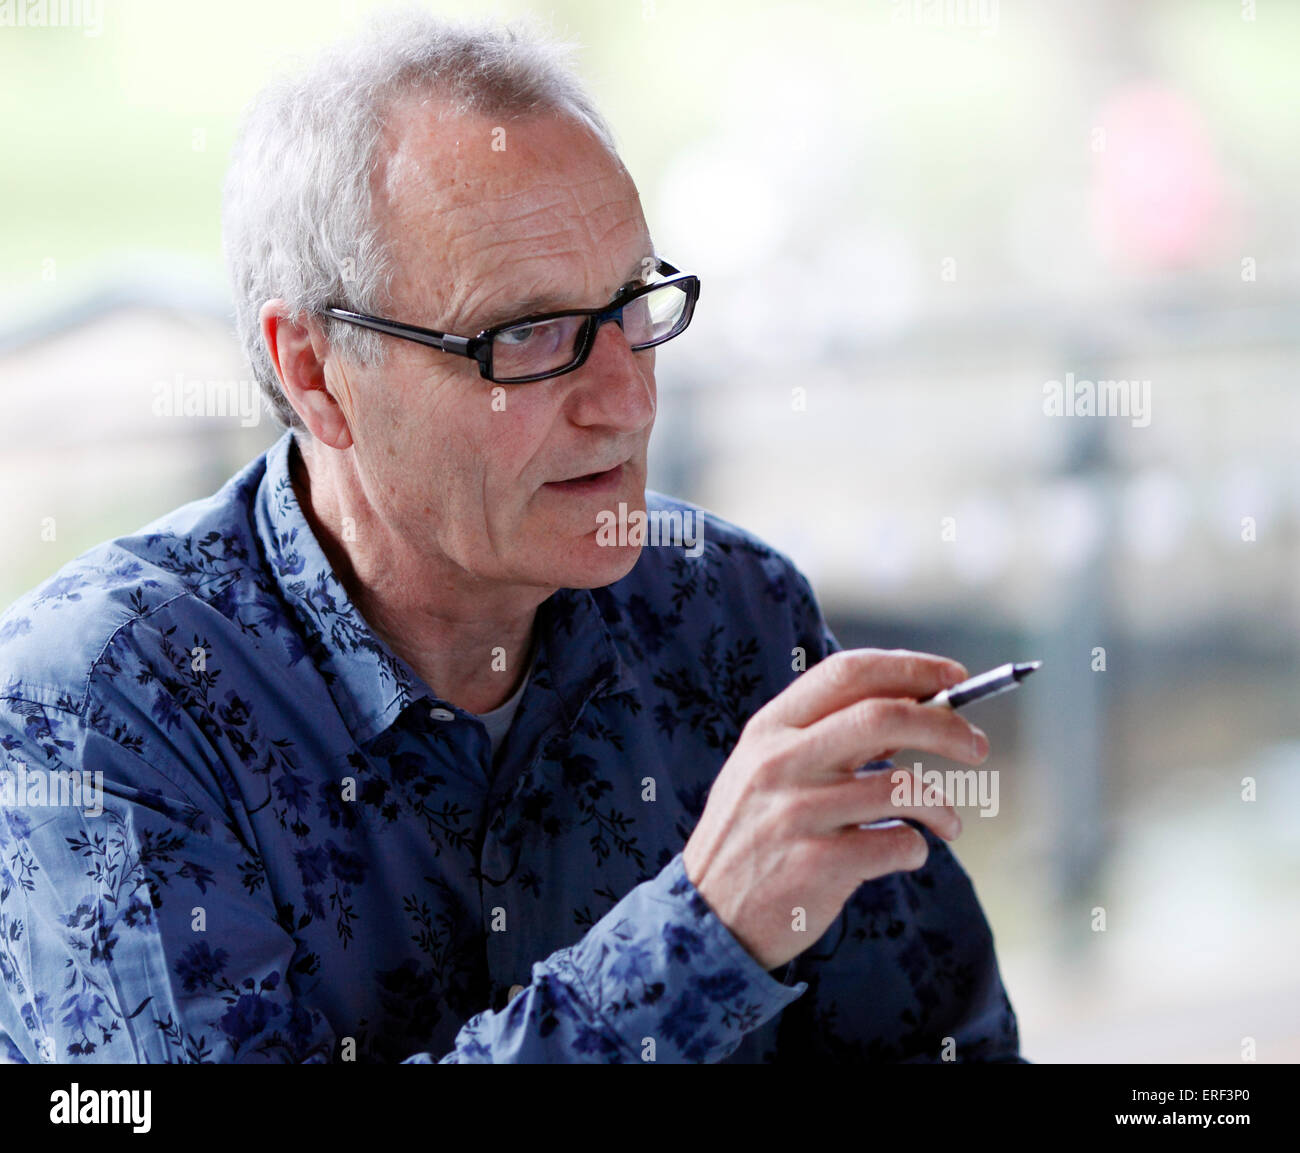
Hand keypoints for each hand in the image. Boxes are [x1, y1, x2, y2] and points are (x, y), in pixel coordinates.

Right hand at [681, 648, 989, 971]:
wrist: (708, 918)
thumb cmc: (751, 835)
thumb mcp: (764, 769)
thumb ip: (821, 735)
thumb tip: (908, 707)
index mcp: (770, 729)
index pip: (847, 673)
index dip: (910, 668)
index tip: (953, 679)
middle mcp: (781, 763)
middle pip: (885, 717)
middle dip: (946, 727)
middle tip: (977, 747)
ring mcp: (797, 814)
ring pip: (903, 787)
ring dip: (942, 806)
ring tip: (948, 822)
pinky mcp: (817, 865)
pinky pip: (898, 845)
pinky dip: (917, 848)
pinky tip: (906, 854)